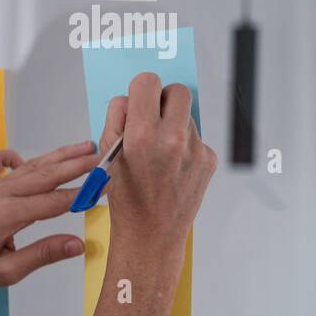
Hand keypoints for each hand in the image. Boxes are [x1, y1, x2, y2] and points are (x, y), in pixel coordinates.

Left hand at [0, 141, 102, 292]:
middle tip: (104, 155)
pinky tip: (26, 161)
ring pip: (29, 167)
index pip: (55, 202)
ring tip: (84, 147)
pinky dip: (14, 157)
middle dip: (77, 165)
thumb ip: (42, 255)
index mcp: (8, 216)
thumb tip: (78, 244)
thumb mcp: (6, 273)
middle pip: (46, 175)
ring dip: (57, 156)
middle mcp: (0, 195)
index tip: (107, 186)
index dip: (83, 194)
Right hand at [99, 72, 214, 257]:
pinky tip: (171, 165)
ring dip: (173, 123)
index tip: (138, 100)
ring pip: (187, 115)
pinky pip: (196, 137)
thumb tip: (127, 99)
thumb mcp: (107, 156)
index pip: (147, 83)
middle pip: (177, 90)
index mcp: (141, 136)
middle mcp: (172, 139)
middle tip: (152, 117)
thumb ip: (115, 120)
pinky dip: (184, 145)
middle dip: (163, 99)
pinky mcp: (209, 159)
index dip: (140, 89)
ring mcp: (195, 149)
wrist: (151, 233)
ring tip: (159, 151)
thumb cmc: (126, 198)